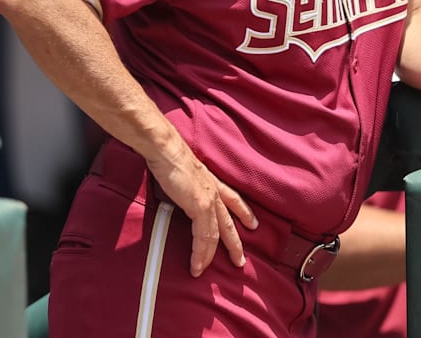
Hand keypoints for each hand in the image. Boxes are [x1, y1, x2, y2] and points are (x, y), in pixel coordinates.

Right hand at [145, 145, 257, 276]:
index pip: (234, 200)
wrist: (166, 150)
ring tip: (206, 271)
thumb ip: (187, 186)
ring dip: (211, 256)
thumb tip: (180, 192)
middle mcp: (214, 193)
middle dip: (235, 244)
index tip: (253, 224)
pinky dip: (200, 253)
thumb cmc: (170, 158)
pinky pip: (202, 236)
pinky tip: (197, 265)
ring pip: (216, 235)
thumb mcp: (185, 173)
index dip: (244, 212)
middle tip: (240, 261)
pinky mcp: (200, 207)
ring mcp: (209, 201)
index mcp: (212, 183)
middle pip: (229, 223)